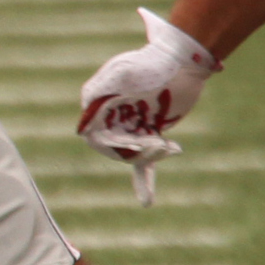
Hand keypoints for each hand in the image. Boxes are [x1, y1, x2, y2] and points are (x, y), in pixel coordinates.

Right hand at [77, 8, 221, 204]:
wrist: (183, 61)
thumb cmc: (151, 62)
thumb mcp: (121, 73)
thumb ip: (96, 93)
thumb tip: (81, 129)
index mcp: (100, 105)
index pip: (92, 135)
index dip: (108, 143)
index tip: (131, 141)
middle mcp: (113, 118)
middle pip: (112, 149)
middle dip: (132, 151)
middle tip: (155, 143)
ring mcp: (132, 127)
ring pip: (131, 156)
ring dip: (148, 156)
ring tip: (166, 145)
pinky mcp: (152, 134)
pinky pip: (145, 164)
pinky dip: (144, 183)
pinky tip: (146, 203)